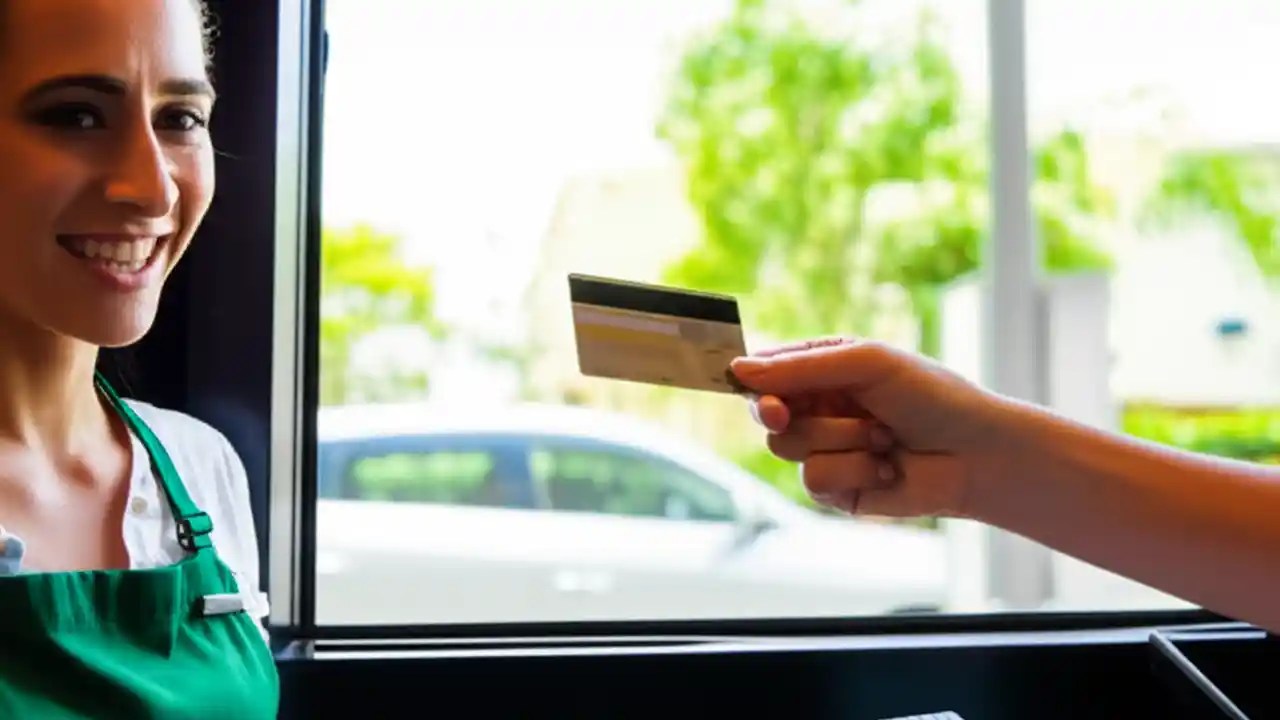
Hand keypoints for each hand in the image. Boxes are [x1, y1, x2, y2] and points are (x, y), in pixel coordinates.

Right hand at [730, 337, 1010, 518]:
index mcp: (825, 369)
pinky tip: (887, 468)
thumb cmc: (933, 396)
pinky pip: (815, 481)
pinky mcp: (838, 490)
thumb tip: (737, 369)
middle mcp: (821, 408)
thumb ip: (801, 367)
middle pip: (765, 414)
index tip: (763, 392)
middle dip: (784, 413)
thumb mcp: (867, 363)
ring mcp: (828, 450)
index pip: (767, 372)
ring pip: (787, 448)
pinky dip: (854, 471)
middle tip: (787, 413)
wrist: (979, 454)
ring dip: (839, 440)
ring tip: (883, 436)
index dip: (755, 383)